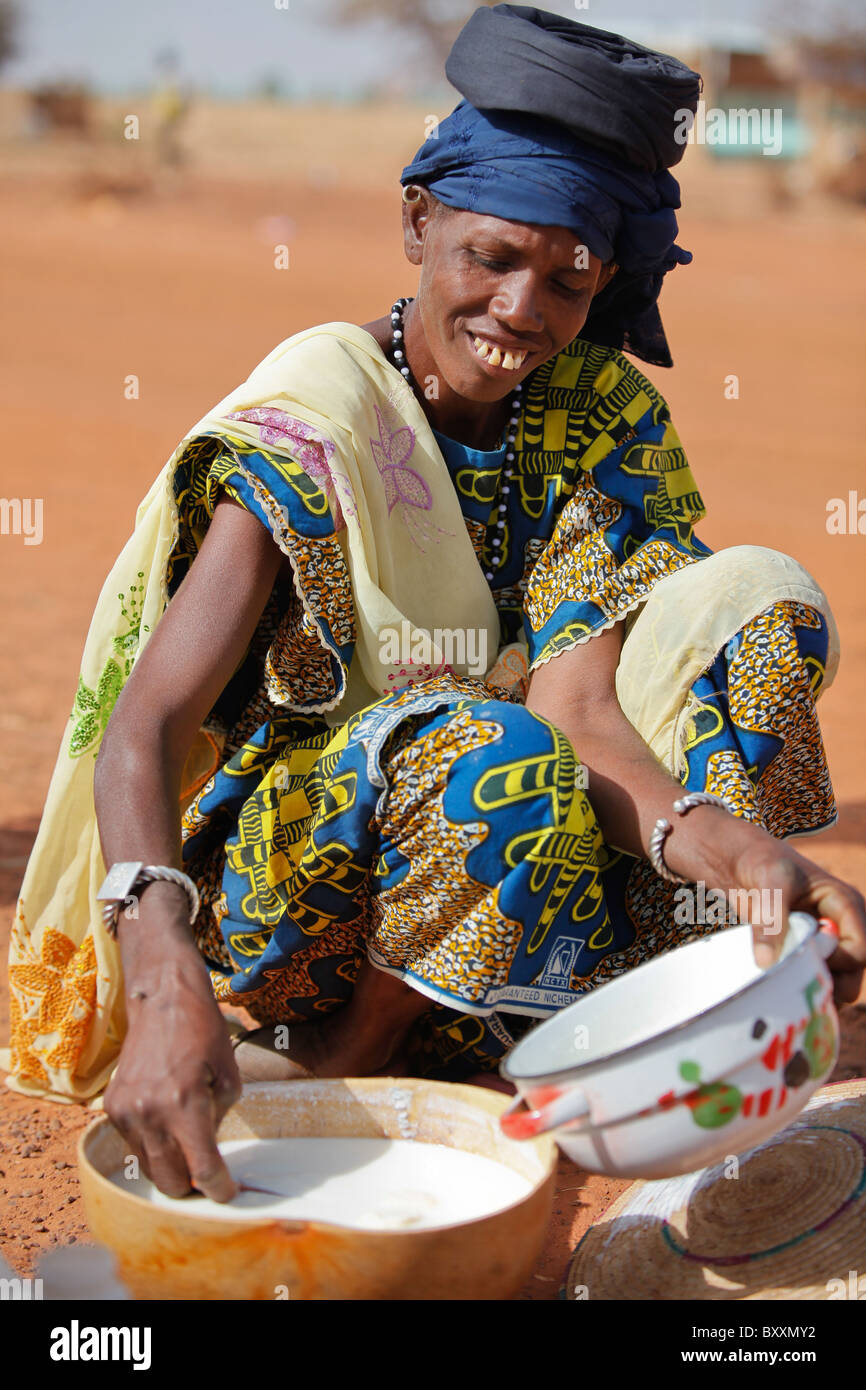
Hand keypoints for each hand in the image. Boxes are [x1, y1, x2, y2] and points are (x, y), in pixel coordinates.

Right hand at [104, 943, 240, 1200]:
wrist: (161, 1000)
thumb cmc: (203, 1032)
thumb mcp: (227, 1077)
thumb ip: (217, 1120)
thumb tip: (208, 1153)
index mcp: (184, 1105)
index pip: (203, 1169)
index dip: (220, 1189)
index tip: (229, 1194)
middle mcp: (150, 1114)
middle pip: (171, 1182)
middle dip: (193, 1186)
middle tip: (211, 1178)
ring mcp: (127, 1112)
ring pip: (149, 1168)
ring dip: (171, 1168)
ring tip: (190, 1152)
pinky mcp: (112, 1108)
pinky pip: (134, 1145)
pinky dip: (153, 1146)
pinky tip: (168, 1125)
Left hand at [732, 837, 865, 1004]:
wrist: (739, 861)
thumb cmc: (763, 861)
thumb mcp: (770, 883)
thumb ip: (771, 920)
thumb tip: (767, 963)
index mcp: (847, 905)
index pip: (859, 949)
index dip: (837, 962)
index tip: (803, 959)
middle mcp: (843, 927)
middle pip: (853, 972)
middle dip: (828, 983)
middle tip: (793, 985)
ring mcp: (825, 942)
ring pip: (836, 981)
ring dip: (813, 989)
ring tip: (782, 988)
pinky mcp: (806, 952)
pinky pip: (813, 979)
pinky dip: (800, 986)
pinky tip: (778, 987)